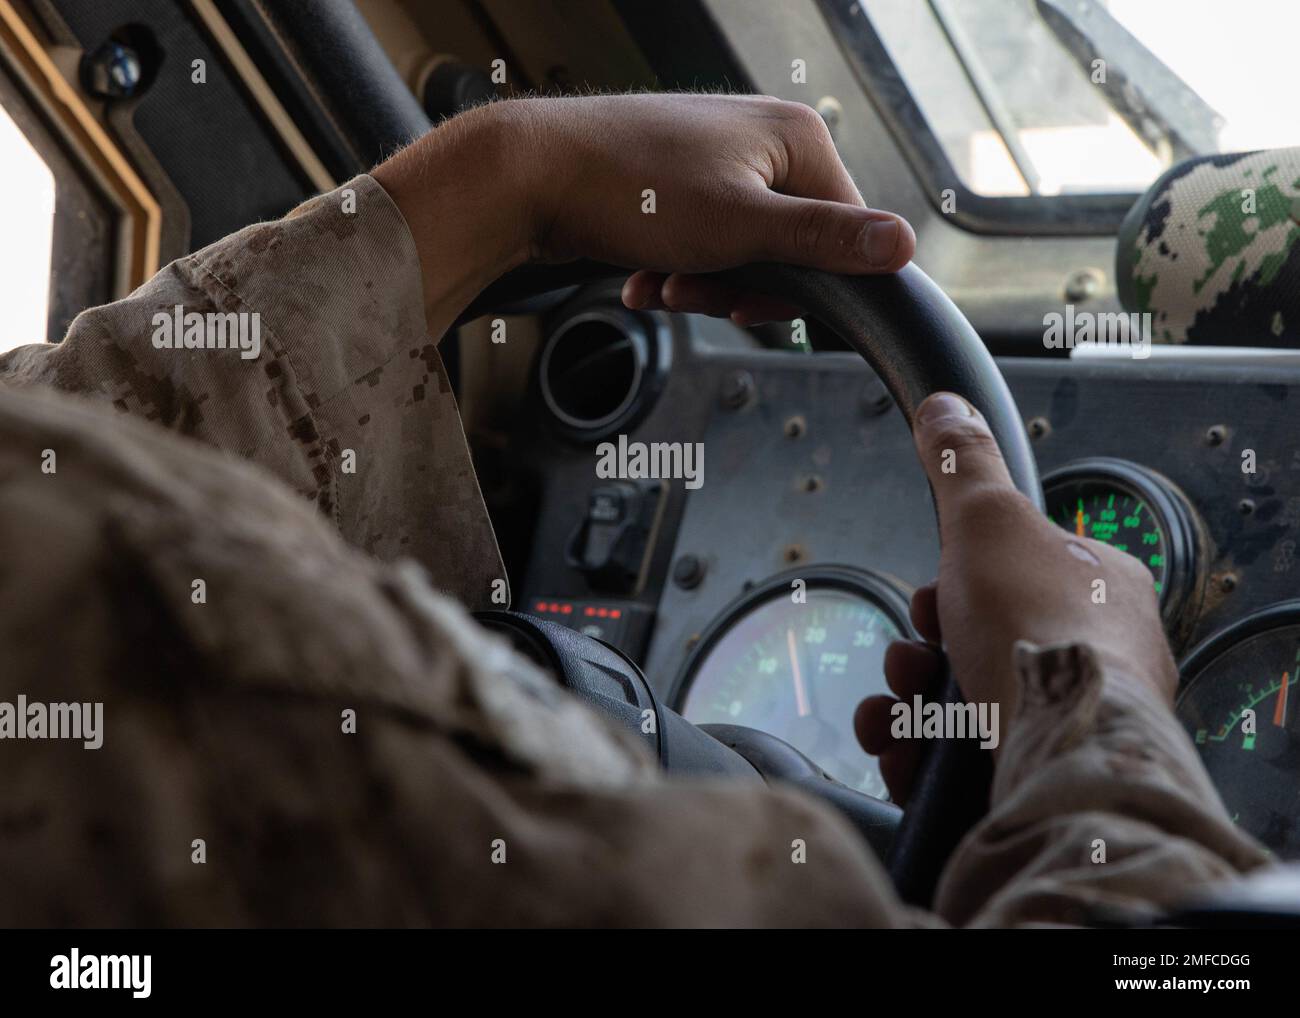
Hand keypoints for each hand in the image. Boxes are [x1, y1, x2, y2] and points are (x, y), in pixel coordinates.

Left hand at [374, 94, 914, 332]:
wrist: (532, 175)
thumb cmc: (631, 189)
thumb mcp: (742, 228)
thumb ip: (825, 241)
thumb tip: (904, 246)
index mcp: (795, 139)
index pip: (844, 230)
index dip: (801, 285)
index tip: (753, 306)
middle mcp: (762, 140)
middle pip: (789, 244)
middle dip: (738, 285)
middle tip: (694, 293)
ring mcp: (717, 159)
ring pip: (739, 250)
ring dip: (700, 283)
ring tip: (660, 282)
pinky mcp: (678, 181)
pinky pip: (701, 243)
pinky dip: (675, 269)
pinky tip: (643, 277)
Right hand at [854, 393, 1177, 803]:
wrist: (1061, 748)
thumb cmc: (1038, 627)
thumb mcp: (989, 519)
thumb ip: (961, 465)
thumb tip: (943, 405)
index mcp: (1097, 589)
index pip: (1015, 573)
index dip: (955, 581)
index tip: (929, 597)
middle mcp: (1092, 658)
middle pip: (977, 641)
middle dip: (919, 653)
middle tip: (910, 661)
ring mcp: (1064, 725)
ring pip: (961, 706)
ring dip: (906, 707)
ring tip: (894, 716)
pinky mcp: (1031, 778)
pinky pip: (961, 764)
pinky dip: (919, 757)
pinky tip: (901, 754)